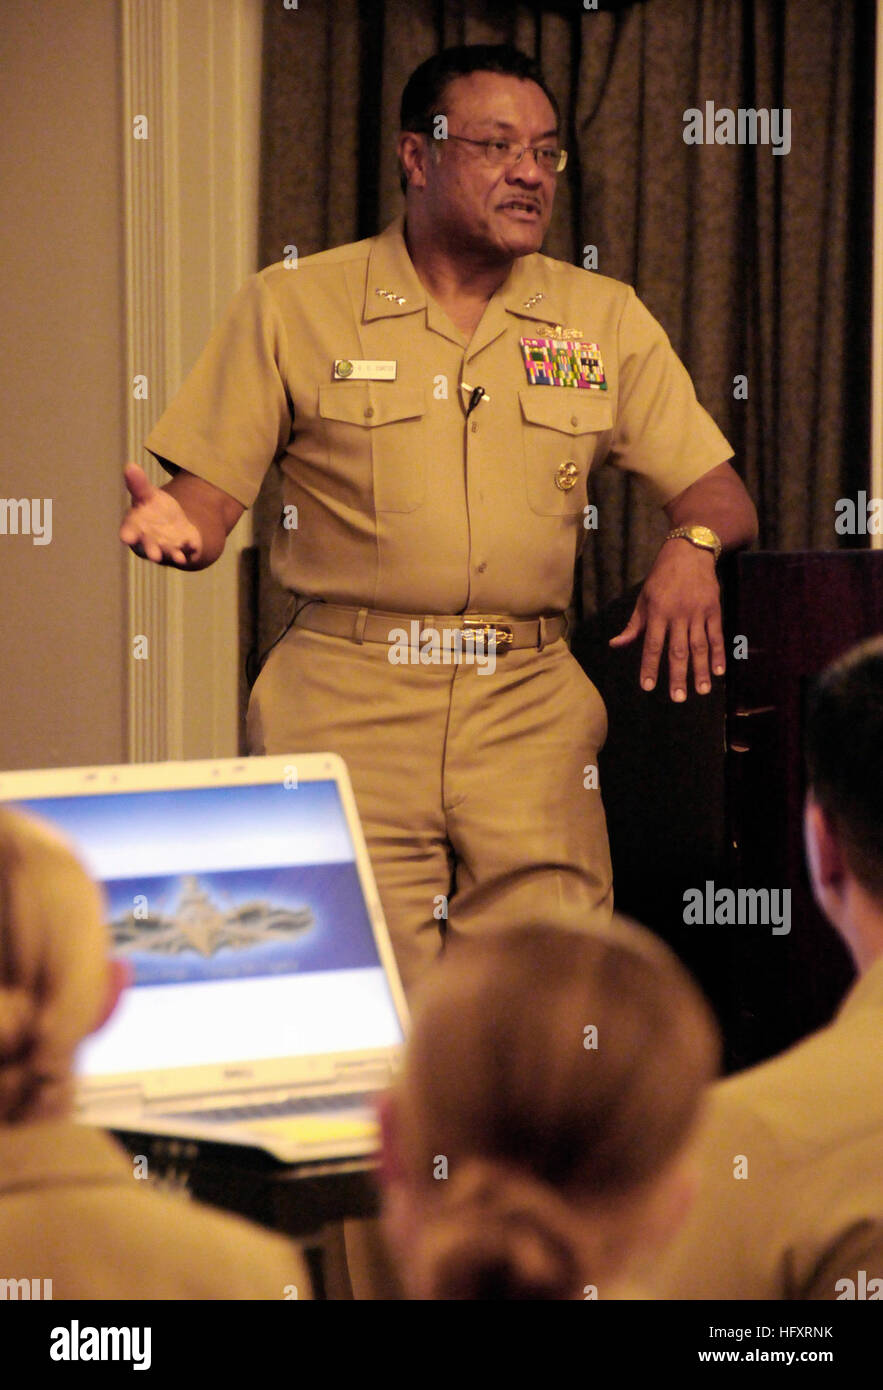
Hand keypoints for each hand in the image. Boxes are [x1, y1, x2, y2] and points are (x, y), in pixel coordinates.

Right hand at [119, 462, 203, 565]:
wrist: (173, 524)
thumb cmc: (153, 509)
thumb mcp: (147, 495)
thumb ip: (139, 485)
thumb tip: (130, 465)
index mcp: (136, 527)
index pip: (129, 531)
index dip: (128, 534)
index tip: (126, 538)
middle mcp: (150, 541)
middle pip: (149, 548)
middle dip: (152, 551)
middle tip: (154, 556)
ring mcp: (167, 547)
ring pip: (169, 553)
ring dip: (173, 555)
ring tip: (179, 558)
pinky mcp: (184, 548)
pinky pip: (188, 551)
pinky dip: (191, 549)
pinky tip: (193, 547)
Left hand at [608, 540, 724, 700]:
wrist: (690, 551)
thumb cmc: (661, 577)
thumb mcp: (643, 597)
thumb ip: (633, 625)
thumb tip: (615, 644)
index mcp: (657, 612)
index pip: (651, 645)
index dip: (649, 666)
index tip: (647, 687)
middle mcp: (677, 615)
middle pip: (677, 650)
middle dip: (677, 676)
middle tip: (678, 698)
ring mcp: (697, 612)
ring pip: (699, 646)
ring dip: (700, 670)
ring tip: (702, 691)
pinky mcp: (713, 609)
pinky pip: (716, 635)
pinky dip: (718, 654)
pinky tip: (719, 672)